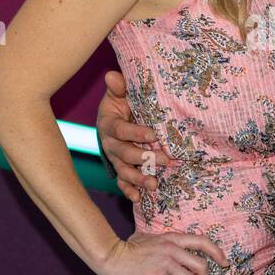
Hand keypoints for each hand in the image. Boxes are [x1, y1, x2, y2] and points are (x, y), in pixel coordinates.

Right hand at [96, 70, 172, 201]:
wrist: (116, 120)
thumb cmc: (121, 104)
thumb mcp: (119, 94)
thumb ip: (119, 87)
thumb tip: (112, 75)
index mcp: (109, 125)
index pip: (121, 130)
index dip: (135, 133)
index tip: (152, 134)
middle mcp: (110, 145)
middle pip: (124, 154)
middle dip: (144, 158)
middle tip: (165, 160)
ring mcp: (116, 159)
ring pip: (124, 171)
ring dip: (138, 179)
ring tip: (154, 184)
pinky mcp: (121, 170)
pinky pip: (123, 183)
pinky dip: (130, 191)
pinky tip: (139, 199)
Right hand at [98, 231, 228, 274]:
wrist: (111, 257)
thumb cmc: (127, 248)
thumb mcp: (148, 238)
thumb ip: (163, 242)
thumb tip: (170, 248)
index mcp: (172, 239)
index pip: (202, 241)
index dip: (217, 252)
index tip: (225, 262)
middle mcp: (173, 249)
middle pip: (201, 266)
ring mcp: (166, 263)